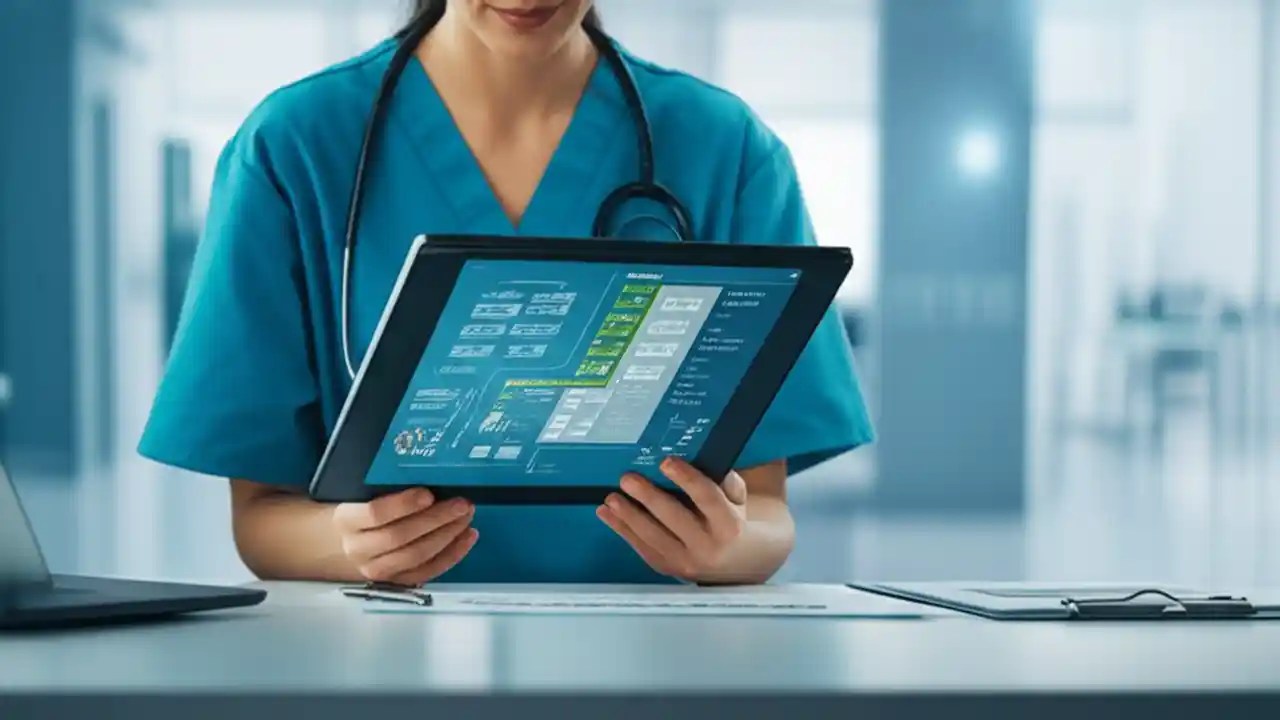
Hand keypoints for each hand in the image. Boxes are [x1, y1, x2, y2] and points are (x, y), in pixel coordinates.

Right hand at [332, 488, 476, 585]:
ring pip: (415, 557)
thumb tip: (427, 470)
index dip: (403, 505)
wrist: (334, 544)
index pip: (374, 514)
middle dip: (436, 520)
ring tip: (466, 517)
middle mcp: (358, 549)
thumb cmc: (354, 510)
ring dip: (447, 536)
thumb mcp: (355, 494)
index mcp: (345, 520)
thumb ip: (382, 485)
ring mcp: (376, 570)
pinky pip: (426, 572)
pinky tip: (467, 537)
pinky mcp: (394, 582)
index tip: (428, 493)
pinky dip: (451, 555)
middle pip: (400, 537)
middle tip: (461, 504)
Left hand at [596, 458, 747, 582]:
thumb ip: (726, 483)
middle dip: (648, 497)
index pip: (708, 498)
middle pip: (674, 518)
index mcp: (729, 525)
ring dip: (628, 516)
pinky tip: (607, 514)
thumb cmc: (731, 523)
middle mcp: (707, 547)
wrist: (735, 565)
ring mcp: (685, 562)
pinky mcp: (667, 568)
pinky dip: (622, 530)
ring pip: (653, 536)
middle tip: (628, 479)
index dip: (687, 479)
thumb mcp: (737, 501)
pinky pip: (642, 548)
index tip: (666, 462)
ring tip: (611, 498)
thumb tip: (704, 462)